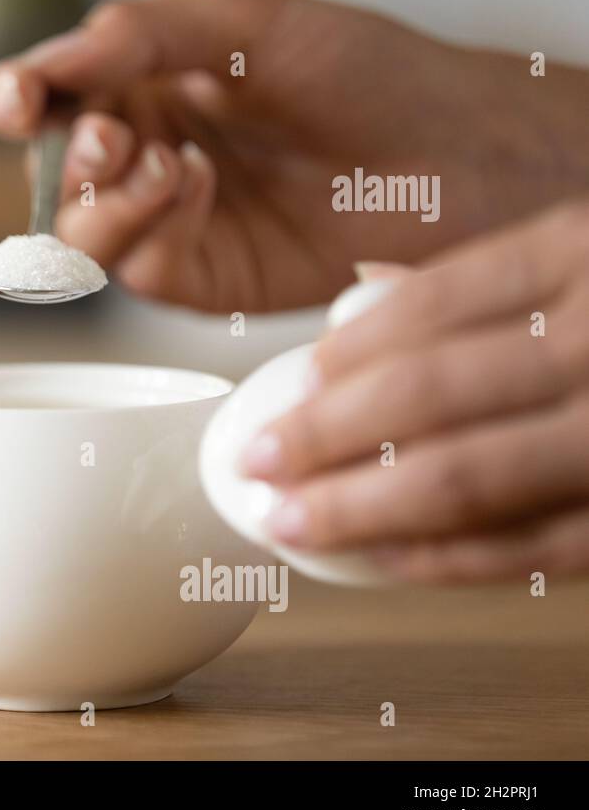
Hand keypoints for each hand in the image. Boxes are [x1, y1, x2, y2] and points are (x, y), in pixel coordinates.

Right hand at [0, 0, 588, 311]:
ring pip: (80, 235)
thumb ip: (141, 34)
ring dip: (106, 200)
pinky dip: (157, 225)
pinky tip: (203, 187)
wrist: (450, 153)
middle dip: (69, 158)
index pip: (48, 100)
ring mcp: (168, 223)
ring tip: (171, 163)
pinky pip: (139, 268)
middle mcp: (143, 157)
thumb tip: (51, 64)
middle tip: (110, 136)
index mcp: (141, 87)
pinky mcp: (201, 279)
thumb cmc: (363, 71)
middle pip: (51, 175)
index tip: (16, 102)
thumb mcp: (246, 22)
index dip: (17, 101)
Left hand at [238, 201, 588, 582]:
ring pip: (469, 476)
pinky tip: (384, 559)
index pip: (431, 304)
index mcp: (585, 251)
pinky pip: (538, 548)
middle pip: (430, 394)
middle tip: (254, 464)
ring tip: (289, 520)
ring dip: (362, 507)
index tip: (278, 392)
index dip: (341, 358)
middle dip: (322, 438)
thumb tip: (357, 298)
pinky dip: (451, 559)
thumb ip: (490, 277)